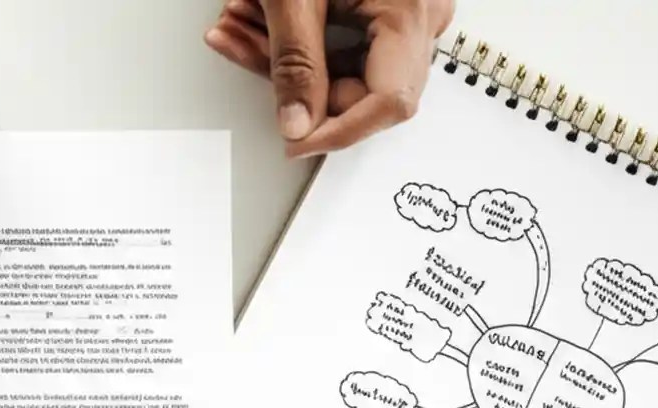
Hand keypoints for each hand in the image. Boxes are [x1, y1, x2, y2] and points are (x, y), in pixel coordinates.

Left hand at [205, 0, 454, 156]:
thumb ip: (294, 66)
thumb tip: (297, 127)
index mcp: (411, 11)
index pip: (388, 102)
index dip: (339, 131)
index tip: (293, 142)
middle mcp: (422, 14)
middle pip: (362, 87)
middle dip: (290, 79)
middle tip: (238, 48)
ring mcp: (408, 10)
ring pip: (342, 66)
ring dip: (278, 55)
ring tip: (235, 20)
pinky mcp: (386, 4)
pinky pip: (341, 43)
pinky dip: (290, 39)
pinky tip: (249, 16)